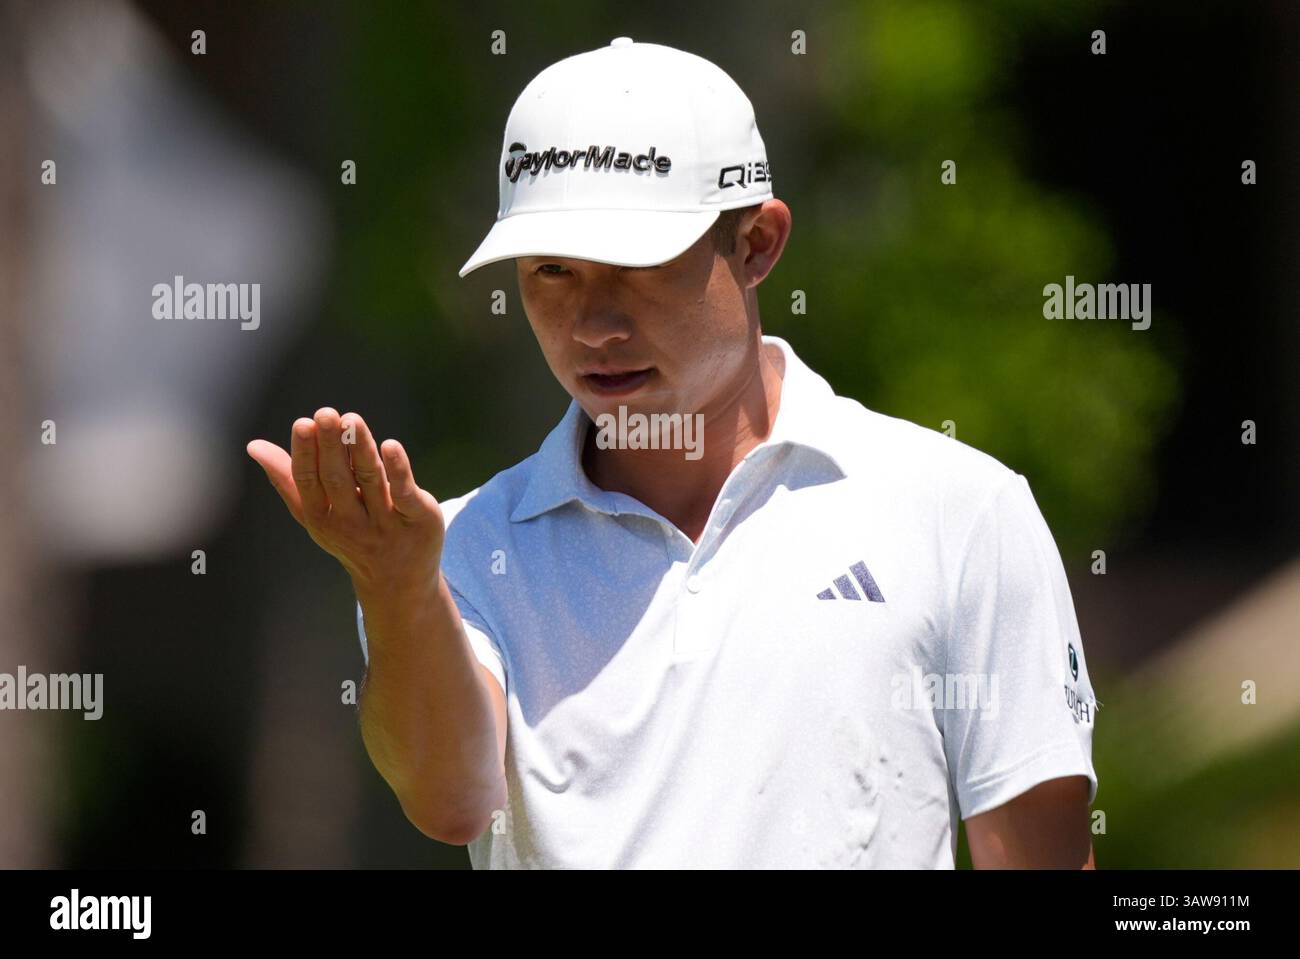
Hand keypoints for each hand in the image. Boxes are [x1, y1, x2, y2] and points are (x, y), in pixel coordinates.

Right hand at [246, 407, 444, 596]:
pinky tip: (390, 446)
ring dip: (360, 449)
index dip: (304, 454)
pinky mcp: (417, 519)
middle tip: (325, 414)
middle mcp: (351, 523)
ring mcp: (385, 523)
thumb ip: (288, 479)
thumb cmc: (350, 536)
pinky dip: (398, 470)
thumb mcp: (317, 514)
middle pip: (338, 480)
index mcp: (322, 518)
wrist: (399, 582)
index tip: (302, 423)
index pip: (309, 482)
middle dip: (330, 446)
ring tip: (352, 420)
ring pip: (371, 480)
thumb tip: (253, 445)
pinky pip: (405, 493)